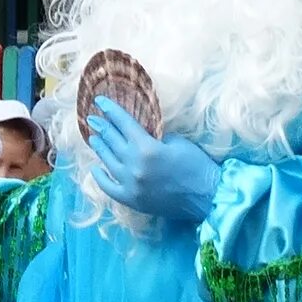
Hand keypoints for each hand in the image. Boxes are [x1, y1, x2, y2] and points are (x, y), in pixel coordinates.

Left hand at [89, 98, 218, 223]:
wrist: (208, 196)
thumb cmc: (197, 165)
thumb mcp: (177, 142)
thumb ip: (154, 137)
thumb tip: (140, 135)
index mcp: (147, 148)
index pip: (123, 123)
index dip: (110, 111)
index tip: (99, 102)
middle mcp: (134, 166)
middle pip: (112, 141)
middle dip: (102, 127)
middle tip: (93, 119)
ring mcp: (131, 185)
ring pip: (108, 162)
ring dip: (100, 148)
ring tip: (93, 139)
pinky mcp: (132, 200)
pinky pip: (109, 188)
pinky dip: (100, 178)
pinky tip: (95, 169)